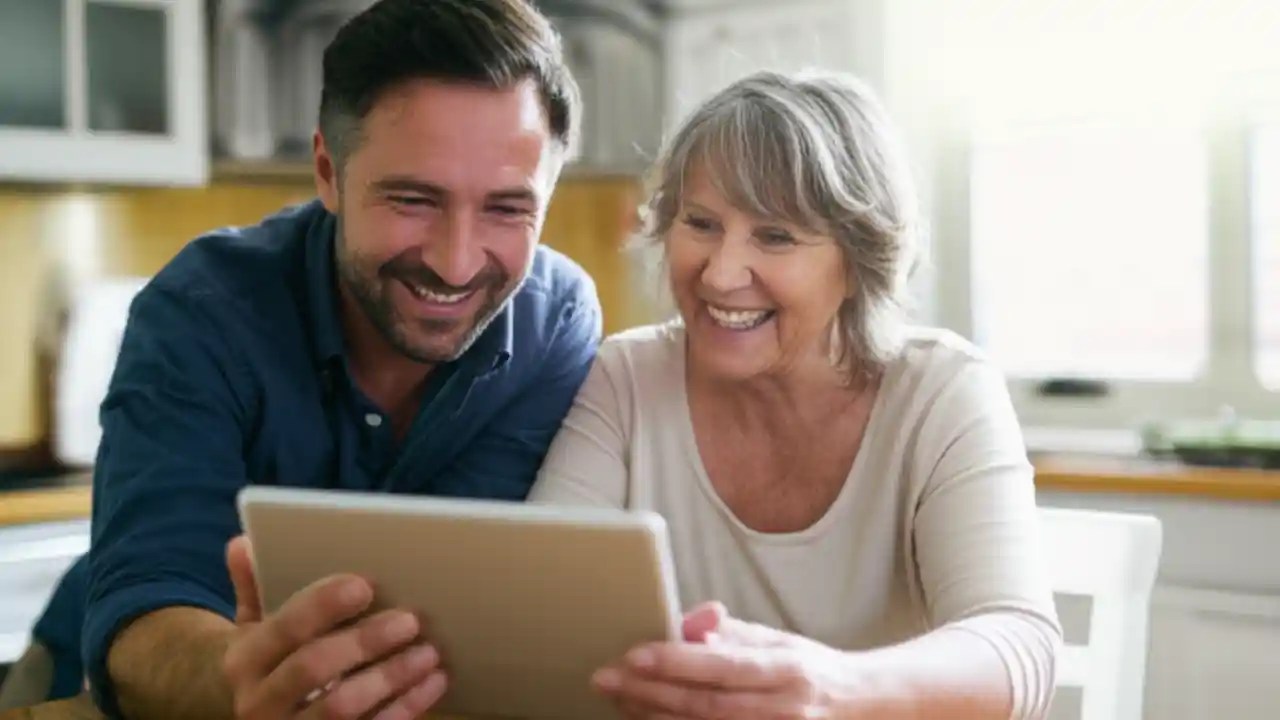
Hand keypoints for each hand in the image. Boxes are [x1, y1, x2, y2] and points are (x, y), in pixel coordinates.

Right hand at [221, 535, 447, 719]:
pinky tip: (433, 682)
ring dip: (390, 677)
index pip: (283, 628)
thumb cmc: (272, 663)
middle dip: (363, 641)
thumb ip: (254, 585)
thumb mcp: (255, 628)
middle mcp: (260, 701)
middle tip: (410, 619)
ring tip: (429, 651)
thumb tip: (243, 542)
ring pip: (341, 707)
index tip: (363, 585)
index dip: (322, 605)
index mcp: (244, 660)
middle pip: (312, 668)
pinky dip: (406, 707)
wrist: (264, 719)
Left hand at [592, 603, 856, 718]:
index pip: (723, 666)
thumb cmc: (812, 671)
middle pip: (704, 706)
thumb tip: (688, 623)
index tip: (633, 654)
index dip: (676, 662)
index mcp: (786, 670)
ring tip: (618, 701)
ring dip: (655, 718)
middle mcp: (782, 710)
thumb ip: (732, 634)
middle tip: (605, 679)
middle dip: (649, 693)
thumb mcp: (780, 642)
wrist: (865, 708)